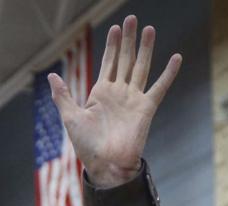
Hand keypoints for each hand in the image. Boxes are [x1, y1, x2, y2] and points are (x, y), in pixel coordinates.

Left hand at [48, 15, 181, 187]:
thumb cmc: (87, 146)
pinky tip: (176, 58)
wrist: (106, 165)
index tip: (115, 28)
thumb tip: (52, 76)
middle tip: (132, 19)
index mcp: (100, 93)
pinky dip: (168, 73)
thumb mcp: (71, 117)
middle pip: (125, 59)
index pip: (108, 63)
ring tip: (149, 29)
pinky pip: (159, 87)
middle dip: (128, 39)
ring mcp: (133, 99)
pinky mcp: (146, 108)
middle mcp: (118, 93)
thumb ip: (63, 96)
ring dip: (145, 48)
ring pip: (141, 67)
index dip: (112, 45)